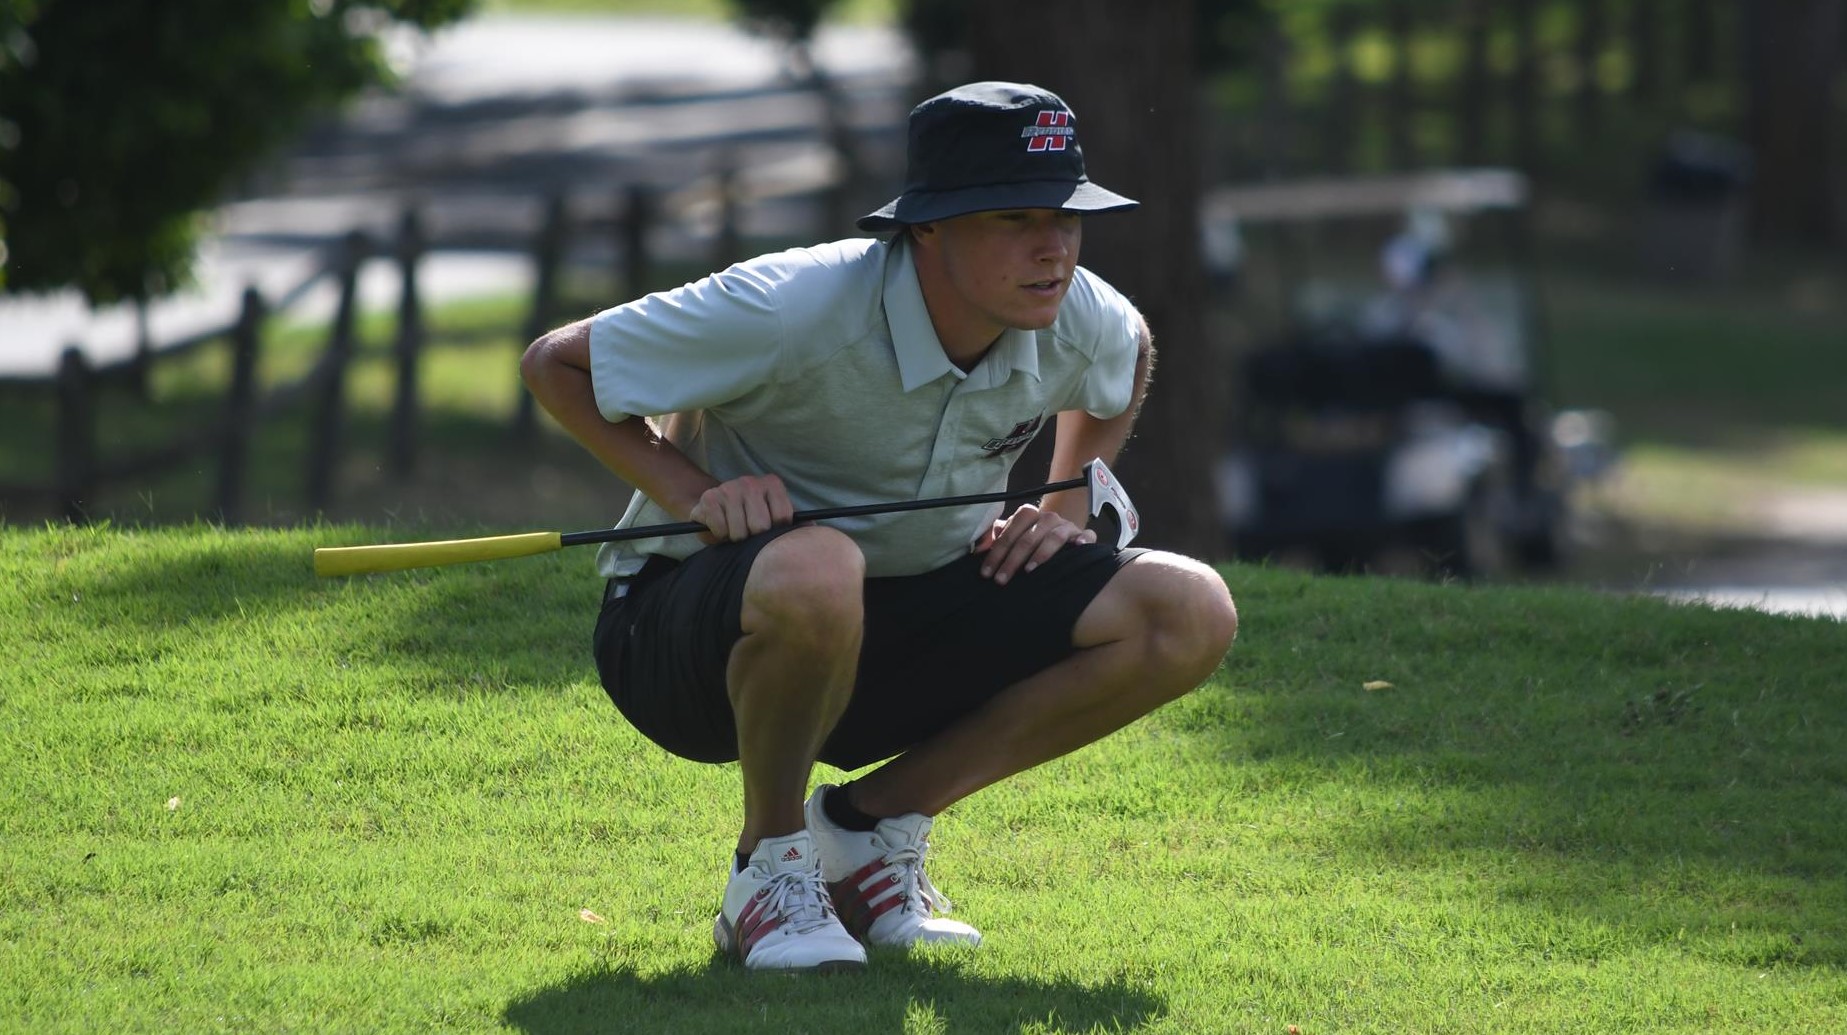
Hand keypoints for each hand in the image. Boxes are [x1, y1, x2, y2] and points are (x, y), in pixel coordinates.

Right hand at [687, 473, 794, 542]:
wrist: (715, 510)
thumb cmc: (750, 518)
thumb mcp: (774, 517)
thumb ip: (794, 524)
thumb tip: (815, 532)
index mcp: (771, 483)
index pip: (782, 517)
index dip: (775, 531)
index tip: (769, 529)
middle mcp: (750, 482)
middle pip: (760, 526)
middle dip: (754, 536)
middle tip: (748, 531)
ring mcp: (728, 488)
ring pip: (739, 531)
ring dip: (736, 538)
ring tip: (734, 530)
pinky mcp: (709, 498)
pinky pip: (721, 530)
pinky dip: (720, 535)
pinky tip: (721, 528)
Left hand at [971, 504, 1095, 584]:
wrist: (1062, 538)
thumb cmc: (1032, 542)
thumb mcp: (1014, 539)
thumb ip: (997, 539)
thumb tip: (978, 547)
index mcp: (1028, 515)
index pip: (1010, 532)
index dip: (996, 553)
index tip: (986, 573)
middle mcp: (1048, 518)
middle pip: (1028, 537)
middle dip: (1012, 560)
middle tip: (1001, 580)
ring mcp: (1067, 526)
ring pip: (1054, 536)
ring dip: (1041, 553)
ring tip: (1029, 570)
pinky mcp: (1084, 536)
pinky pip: (1087, 536)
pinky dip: (1083, 540)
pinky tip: (1078, 548)